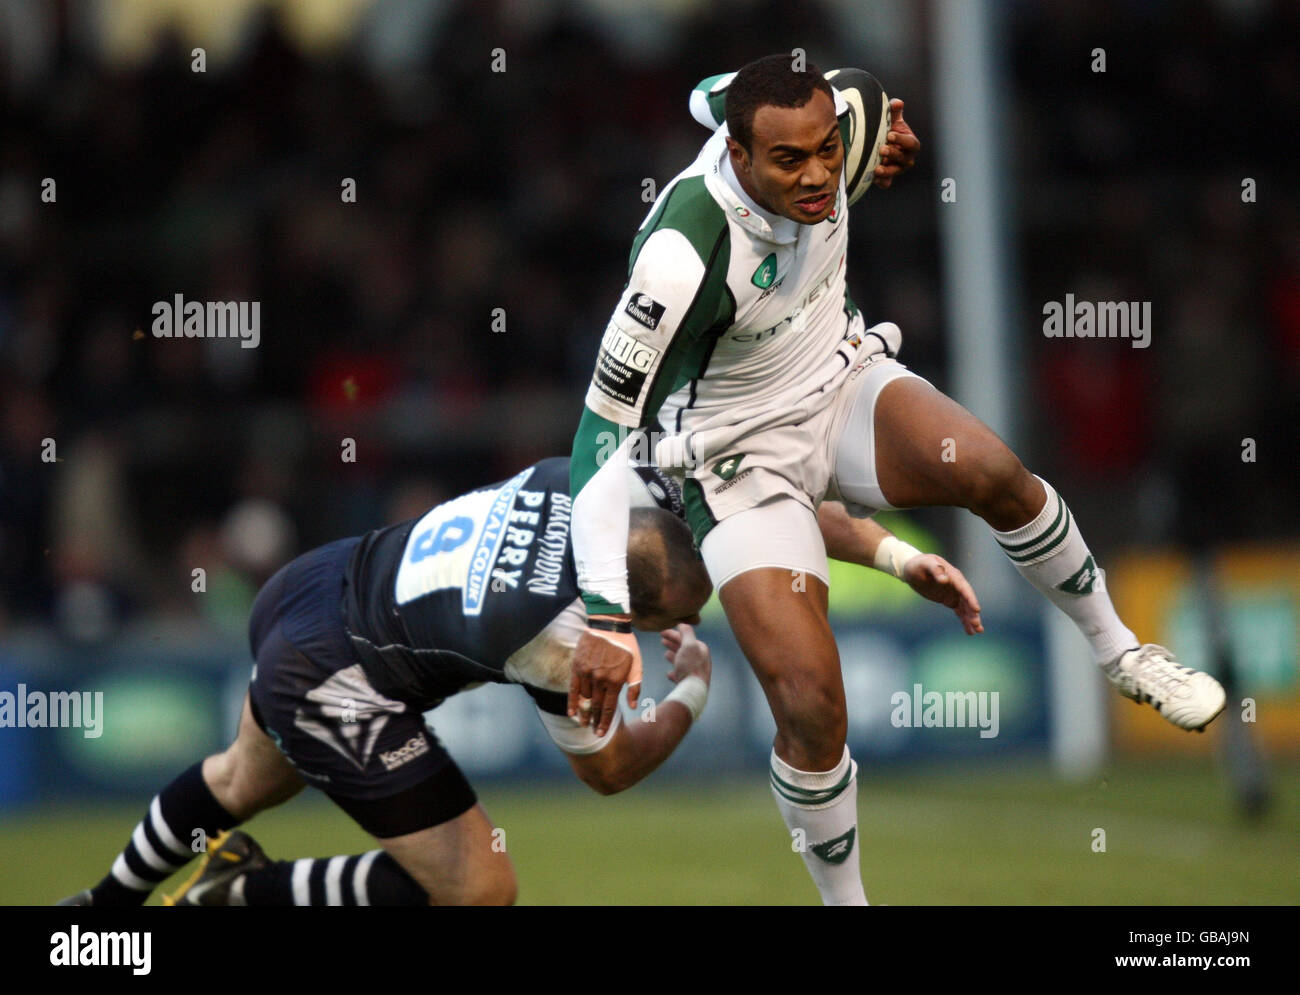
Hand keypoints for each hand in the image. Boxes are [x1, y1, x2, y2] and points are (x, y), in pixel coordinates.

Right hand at [568, 622, 642, 736]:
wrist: (609, 624)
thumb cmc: (626, 645)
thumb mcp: (637, 665)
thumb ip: (635, 687)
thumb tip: (632, 706)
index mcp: (616, 680)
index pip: (609, 708)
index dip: (605, 722)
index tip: (601, 733)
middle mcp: (600, 679)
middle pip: (596, 706)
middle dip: (595, 721)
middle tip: (593, 733)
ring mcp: (587, 673)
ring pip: (584, 699)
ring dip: (584, 713)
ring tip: (584, 724)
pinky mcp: (577, 667)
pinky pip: (573, 688)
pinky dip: (572, 702)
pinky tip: (571, 713)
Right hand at [661, 624, 710, 685]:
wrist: (694, 690)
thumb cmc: (691, 666)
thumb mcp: (689, 645)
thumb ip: (687, 633)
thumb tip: (683, 624)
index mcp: (700, 649)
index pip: (685, 638)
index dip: (673, 634)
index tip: (661, 632)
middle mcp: (700, 659)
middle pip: (684, 649)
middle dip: (673, 643)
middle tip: (662, 640)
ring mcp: (695, 672)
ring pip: (683, 661)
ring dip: (674, 656)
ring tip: (666, 654)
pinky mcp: (690, 683)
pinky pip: (681, 675)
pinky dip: (675, 672)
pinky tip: (670, 674)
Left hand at [873, 98, 919, 188]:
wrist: (879, 145)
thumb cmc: (889, 131)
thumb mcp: (892, 120)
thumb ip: (894, 111)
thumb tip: (897, 103)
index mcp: (911, 144)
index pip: (911, 143)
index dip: (902, 139)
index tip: (890, 135)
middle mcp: (907, 158)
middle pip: (903, 159)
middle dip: (893, 154)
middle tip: (882, 149)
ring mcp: (898, 169)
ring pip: (895, 172)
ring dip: (887, 171)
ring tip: (876, 168)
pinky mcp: (888, 178)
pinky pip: (886, 183)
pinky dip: (881, 182)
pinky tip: (873, 178)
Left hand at [901, 554, 982, 634]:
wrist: (912, 568)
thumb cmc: (918, 565)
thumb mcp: (924, 564)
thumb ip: (935, 569)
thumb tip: (944, 579)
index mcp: (953, 575)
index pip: (964, 588)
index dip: (971, 599)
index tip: (976, 610)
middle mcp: (957, 584)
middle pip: (967, 600)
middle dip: (973, 613)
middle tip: (977, 626)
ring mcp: (954, 592)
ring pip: (966, 607)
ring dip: (972, 619)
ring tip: (978, 631)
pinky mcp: (950, 600)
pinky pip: (960, 611)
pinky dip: (965, 620)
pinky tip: (970, 631)